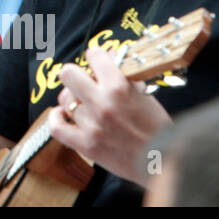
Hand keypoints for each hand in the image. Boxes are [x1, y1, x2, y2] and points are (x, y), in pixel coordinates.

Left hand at [50, 47, 171, 185]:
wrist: (163, 162)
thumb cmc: (157, 128)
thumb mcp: (145, 95)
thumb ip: (124, 78)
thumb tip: (109, 58)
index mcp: (119, 88)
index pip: (94, 56)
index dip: (96, 57)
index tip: (98, 61)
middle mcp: (102, 104)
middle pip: (68, 74)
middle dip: (76, 74)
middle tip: (84, 81)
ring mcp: (92, 125)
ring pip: (65, 100)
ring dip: (73, 99)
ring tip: (82, 102)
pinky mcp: (86, 145)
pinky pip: (57, 127)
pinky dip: (56, 118)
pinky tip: (63, 114)